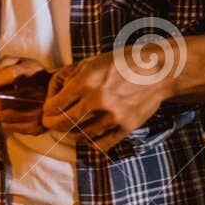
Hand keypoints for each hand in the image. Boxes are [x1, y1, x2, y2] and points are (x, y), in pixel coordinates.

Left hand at [0, 58, 51, 136]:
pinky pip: (5, 126)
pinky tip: (15, 111)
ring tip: (7, 102)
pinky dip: (5, 119)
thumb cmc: (31, 75)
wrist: (58, 94)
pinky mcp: (35, 128)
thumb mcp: (17, 62)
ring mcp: (37, 113)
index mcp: (32, 73)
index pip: (9, 76)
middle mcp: (37, 94)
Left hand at [42, 53, 170, 152]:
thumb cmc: (123, 62)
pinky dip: (90, 143)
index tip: (46, 112)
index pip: (54, 105)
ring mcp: (113, 115)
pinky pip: (101, 144)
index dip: (46, 111)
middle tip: (51, 125)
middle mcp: (97, 100)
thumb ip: (72, 77)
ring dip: (71, 134)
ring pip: (80, 135)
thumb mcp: (93, 61)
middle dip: (52, 125)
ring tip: (69, 130)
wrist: (158, 71)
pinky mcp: (127, 127)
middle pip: (63, 123)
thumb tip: (55, 93)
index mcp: (86, 81)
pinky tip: (88, 137)